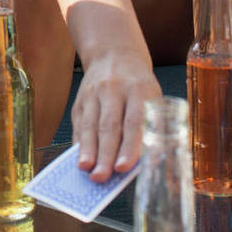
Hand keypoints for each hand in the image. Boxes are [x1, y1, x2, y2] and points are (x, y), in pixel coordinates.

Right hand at [71, 51, 161, 180]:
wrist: (114, 53)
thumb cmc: (139, 84)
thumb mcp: (152, 96)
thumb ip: (150, 125)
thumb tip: (142, 164)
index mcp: (138, 89)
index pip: (133, 121)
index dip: (129, 146)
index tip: (123, 168)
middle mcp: (114, 89)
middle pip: (109, 126)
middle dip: (105, 154)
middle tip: (101, 177)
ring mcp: (93, 93)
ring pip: (90, 125)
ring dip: (88, 150)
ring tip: (86, 170)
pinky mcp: (80, 99)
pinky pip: (79, 124)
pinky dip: (79, 143)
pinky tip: (80, 158)